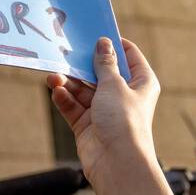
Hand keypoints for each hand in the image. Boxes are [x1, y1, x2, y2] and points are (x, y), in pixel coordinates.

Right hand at [47, 37, 182, 194]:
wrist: (115, 162)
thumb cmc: (124, 122)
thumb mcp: (114, 84)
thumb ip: (104, 64)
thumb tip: (103, 44)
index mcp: (141, 82)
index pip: (128, 55)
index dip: (113, 43)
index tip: (95, 32)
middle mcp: (123, 95)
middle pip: (101, 72)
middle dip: (83, 64)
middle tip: (66, 51)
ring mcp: (104, 110)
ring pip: (83, 89)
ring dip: (69, 81)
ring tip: (55, 74)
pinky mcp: (88, 124)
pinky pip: (73, 105)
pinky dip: (65, 98)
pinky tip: (56, 89)